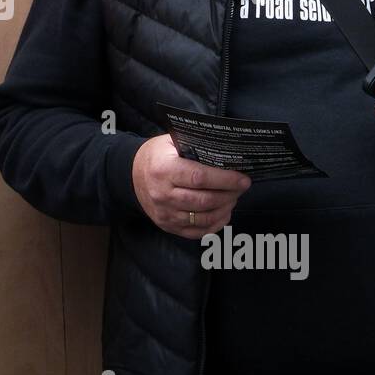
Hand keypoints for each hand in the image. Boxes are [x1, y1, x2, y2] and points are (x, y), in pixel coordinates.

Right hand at [131, 134, 251, 238]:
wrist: (131, 176)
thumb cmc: (157, 156)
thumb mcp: (170, 142)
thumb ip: (195, 146)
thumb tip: (227, 152)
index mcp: (164, 170)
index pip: (200, 178)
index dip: (225, 180)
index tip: (243, 179)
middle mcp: (163, 194)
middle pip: (205, 201)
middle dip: (229, 195)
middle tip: (241, 187)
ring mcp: (165, 213)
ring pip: (204, 218)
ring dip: (225, 209)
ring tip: (233, 198)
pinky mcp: (168, 226)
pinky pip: (197, 232)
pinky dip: (215, 224)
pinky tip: (223, 213)